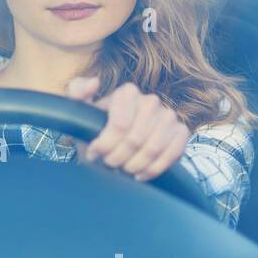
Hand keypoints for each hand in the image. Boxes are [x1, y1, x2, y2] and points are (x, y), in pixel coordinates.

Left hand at [64, 77, 189, 181]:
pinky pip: (172, 154)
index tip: (94, 153)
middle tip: (107, 164)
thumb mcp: (79, 112)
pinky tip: (139, 175)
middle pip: (135, 139)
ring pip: (153, 149)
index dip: (105, 145)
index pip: (119, 125)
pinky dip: (153, 169)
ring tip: (121, 169)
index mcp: (127, 92)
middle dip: (117, 158)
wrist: (114, 145)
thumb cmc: (95, 129)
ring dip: (134, 166)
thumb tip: (94, 82)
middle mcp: (151, 101)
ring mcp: (168, 116)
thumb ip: (77, 93)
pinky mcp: (180, 132)